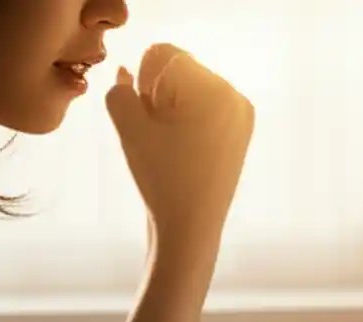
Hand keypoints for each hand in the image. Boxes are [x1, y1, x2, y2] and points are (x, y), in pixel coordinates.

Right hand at [106, 44, 254, 253]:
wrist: (192, 227)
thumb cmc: (160, 177)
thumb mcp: (130, 128)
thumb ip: (120, 90)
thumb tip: (127, 71)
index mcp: (214, 89)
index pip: (164, 54)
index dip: (144, 82)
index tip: (150, 118)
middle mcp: (236, 95)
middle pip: (179, 69)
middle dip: (160, 94)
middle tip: (161, 137)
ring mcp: (242, 114)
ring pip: (190, 88)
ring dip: (171, 107)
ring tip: (171, 145)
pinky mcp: (240, 131)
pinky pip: (204, 107)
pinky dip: (187, 119)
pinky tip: (182, 148)